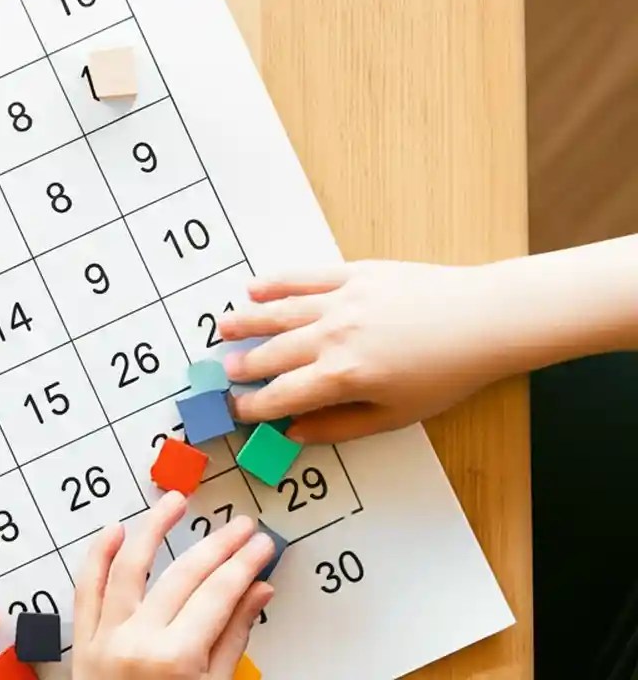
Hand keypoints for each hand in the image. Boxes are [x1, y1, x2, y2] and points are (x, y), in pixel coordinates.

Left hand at [72, 491, 274, 679]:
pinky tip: (113, 531)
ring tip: (174, 502)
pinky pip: (85, 590)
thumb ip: (233, 637)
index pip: (219, 593)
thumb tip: (258, 591)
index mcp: (176, 660)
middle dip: (217, 544)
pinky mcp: (81, 642)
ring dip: (152, 528)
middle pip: (184, 576)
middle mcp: (138, 643)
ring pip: (128, 568)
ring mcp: (105, 639)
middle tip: (240, 525)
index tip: (261, 543)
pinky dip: (97, 556)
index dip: (244, 563)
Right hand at [219, 260, 508, 443]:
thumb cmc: (448, 373)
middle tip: (223, 374)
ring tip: (224, 329)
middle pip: (273, 355)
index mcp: (342, 376)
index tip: (237, 411)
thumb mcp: (396, 415)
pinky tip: (255, 288)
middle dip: (244, 367)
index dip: (254, 407)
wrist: (484, 319)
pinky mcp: (354, 274)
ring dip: (247, 322)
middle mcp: (332, 337)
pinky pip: (303, 278)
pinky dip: (276, 283)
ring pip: (279, 313)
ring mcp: (340, 302)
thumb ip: (340, 425)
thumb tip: (297, 433)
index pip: (281, 396)